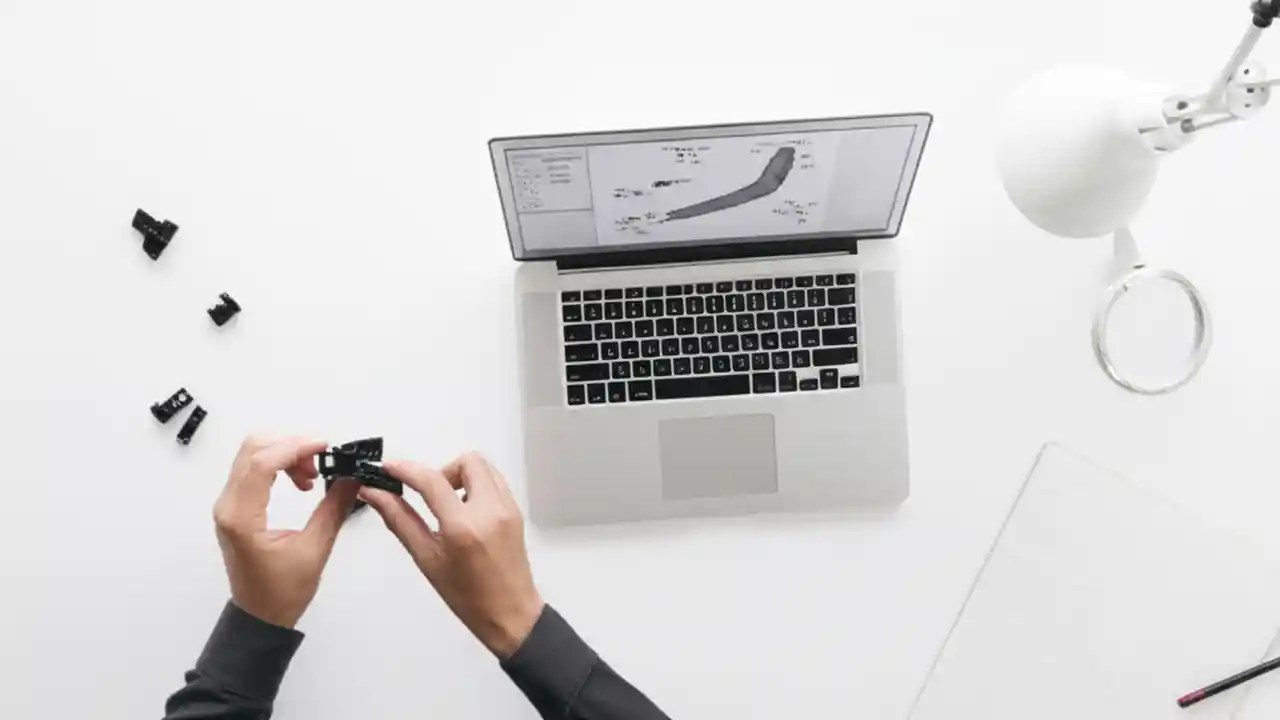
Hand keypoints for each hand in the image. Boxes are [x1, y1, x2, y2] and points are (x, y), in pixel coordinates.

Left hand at [212, 436, 359, 628]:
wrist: (259, 616)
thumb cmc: (281, 593)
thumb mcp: (315, 550)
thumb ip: (333, 509)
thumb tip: (350, 478)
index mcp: (242, 518)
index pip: (263, 463)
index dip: (295, 447)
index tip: (324, 446)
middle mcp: (228, 506)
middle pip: (253, 449)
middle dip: (291, 445)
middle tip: (321, 459)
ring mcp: (228, 505)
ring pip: (252, 456)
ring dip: (285, 454)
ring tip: (312, 476)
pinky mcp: (234, 507)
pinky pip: (252, 470)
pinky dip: (278, 465)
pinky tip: (299, 482)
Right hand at [359, 452, 543, 657]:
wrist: (509, 613)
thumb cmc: (465, 595)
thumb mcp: (426, 559)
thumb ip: (400, 521)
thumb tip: (374, 494)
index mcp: (463, 527)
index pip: (431, 481)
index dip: (405, 469)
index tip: (387, 468)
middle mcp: (490, 510)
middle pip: (467, 461)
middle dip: (442, 470)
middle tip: (429, 495)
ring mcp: (508, 508)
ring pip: (484, 468)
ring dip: (461, 476)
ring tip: (448, 505)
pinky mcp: (517, 511)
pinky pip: (496, 482)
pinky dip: (477, 486)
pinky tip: (466, 512)